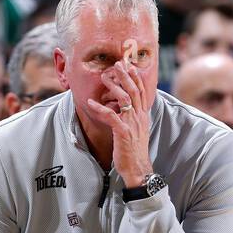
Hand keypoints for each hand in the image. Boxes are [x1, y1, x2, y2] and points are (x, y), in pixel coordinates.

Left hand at [85, 57, 153, 187]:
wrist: (138, 169)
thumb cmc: (134, 152)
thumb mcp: (137, 132)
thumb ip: (133, 119)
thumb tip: (126, 110)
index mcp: (143, 116)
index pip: (142, 92)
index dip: (136, 78)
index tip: (129, 66)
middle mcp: (139, 117)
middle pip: (134, 90)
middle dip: (125, 75)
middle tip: (117, 63)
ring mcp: (132, 124)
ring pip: (124, 98)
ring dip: (114, 86)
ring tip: (104, 77)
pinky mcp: (122, 132)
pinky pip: (110, 115)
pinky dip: (99, 107)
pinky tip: (90, 102)